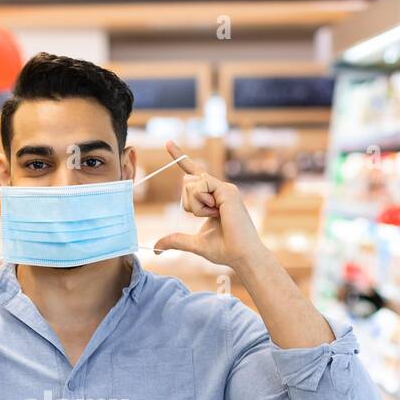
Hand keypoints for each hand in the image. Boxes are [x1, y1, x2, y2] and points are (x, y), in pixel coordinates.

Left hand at [152, 141, 264, 268]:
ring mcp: (224, 188)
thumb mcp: (194, 244)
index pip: (193, 174)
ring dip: (196, 205)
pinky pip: (201, 186)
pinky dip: (201, 202)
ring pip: (192, 184)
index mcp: (213, 197)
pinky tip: (216, 212)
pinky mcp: (227, 190)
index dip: (180, 158)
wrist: (242, 256)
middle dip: (189, 203)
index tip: (168, 143)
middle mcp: (219, 189)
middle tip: (208, 217)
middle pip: (186, 182)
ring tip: (215, 216)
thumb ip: (176, 240)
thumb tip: (157, 247)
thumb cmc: (224, 250)